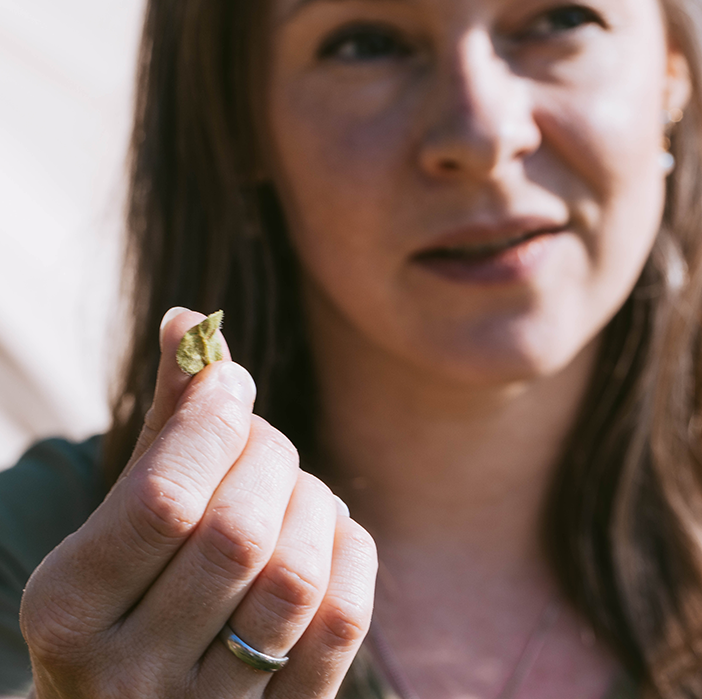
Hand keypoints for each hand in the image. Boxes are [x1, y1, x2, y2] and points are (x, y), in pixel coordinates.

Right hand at [20, 308, 377, 697]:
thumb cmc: (129, 587)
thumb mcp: (121, 511)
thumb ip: (164, 421)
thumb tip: (191, 320)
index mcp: (70, 610)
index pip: (165, 498)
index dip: (214, 420)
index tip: (232, 380)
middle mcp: (129, 674)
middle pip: (238, 532)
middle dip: (267, 455)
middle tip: (262, 437)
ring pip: (294, 575)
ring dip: (310, 500)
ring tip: (294, 484)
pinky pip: (342, 618)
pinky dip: (350, 548)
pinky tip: (327, 527)